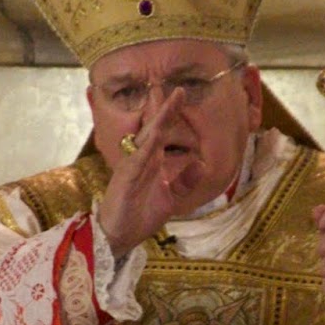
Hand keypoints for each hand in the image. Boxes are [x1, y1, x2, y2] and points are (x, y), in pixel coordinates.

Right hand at [98, 89, 202, 257]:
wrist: (121, 235)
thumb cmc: (142, 215)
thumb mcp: (172, 197)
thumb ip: (186, 181)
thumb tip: (202, 164)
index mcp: (153, 160)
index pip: (164, 131)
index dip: (172, 113)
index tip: (182, 93)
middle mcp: (142, 158)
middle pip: (155, 127)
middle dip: (165, 108)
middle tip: (178, 89)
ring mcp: (132, 166)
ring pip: (146, 138)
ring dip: (157, 121)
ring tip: (166, 102)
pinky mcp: (125, 178)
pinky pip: (137, 161)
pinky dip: (146, 149)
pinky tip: (154, 137)